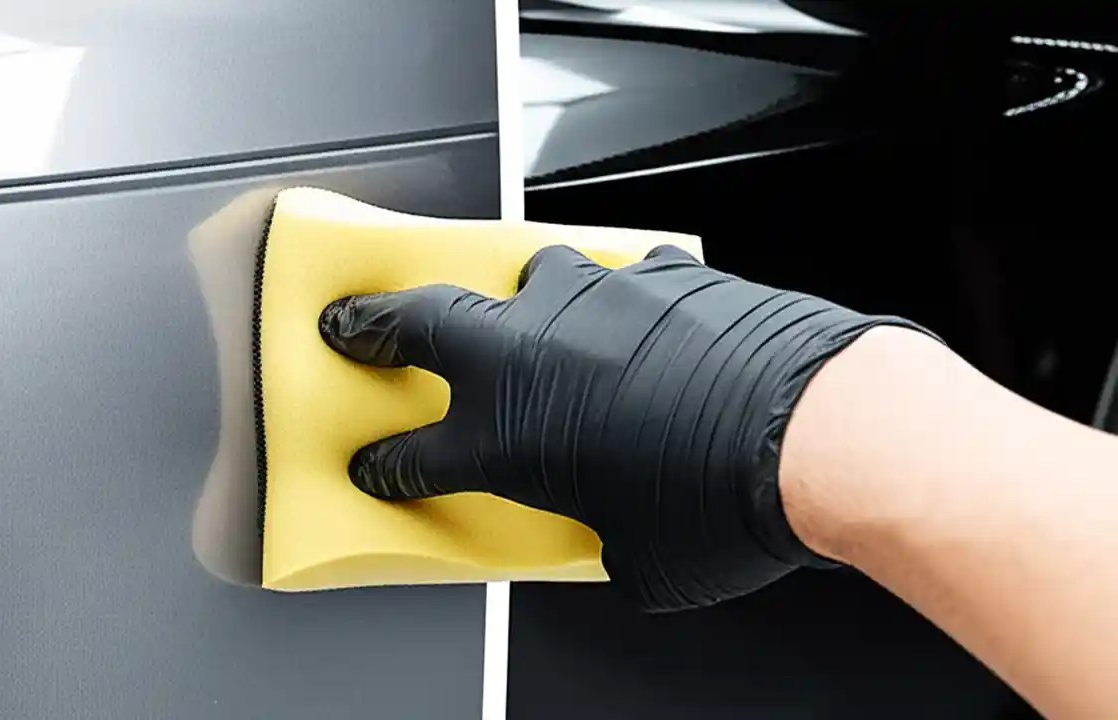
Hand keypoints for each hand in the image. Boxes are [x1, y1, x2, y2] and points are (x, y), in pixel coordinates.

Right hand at [319, 244, 933, 610]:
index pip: (412, 453)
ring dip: (518, 295)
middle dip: (374, 321)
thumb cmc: (720, 506)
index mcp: (504, 437)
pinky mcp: (654, 276)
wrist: (813, 431)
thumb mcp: (642, 558)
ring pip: (524, 275)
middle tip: (351, 322)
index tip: (375, 465)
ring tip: (528, 312)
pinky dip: (620, 296)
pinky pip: (618, 276)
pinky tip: (642, 318)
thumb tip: (625, 537)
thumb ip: (606, 539)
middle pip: (421, 320)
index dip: (387, 464)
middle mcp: (529, 355)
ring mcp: (589, 300)